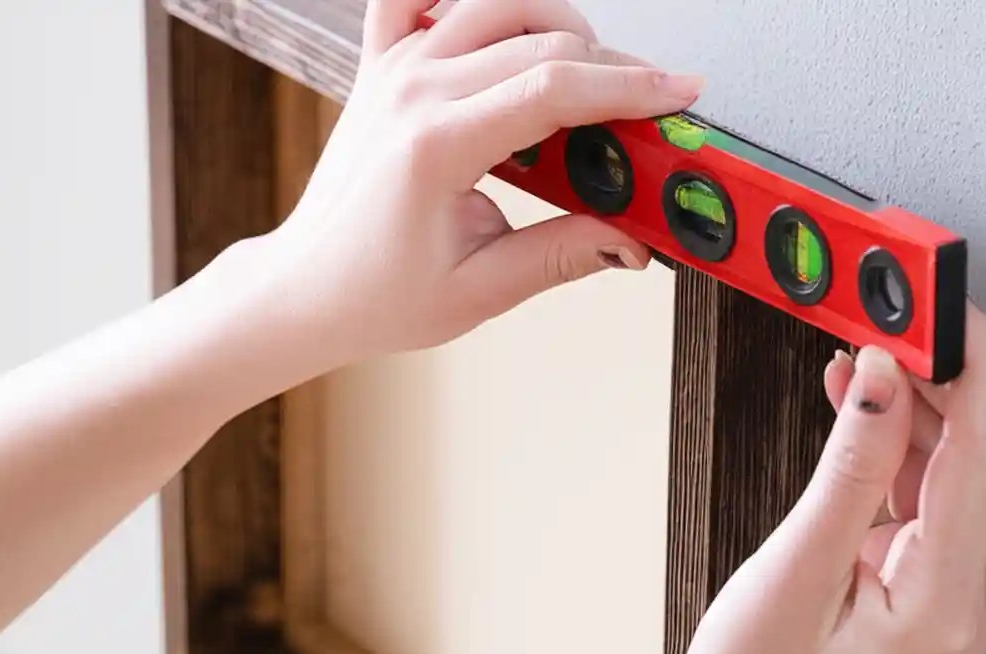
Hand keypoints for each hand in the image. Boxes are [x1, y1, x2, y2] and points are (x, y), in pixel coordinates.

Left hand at [212, 0, 703, 378]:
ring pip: (498, 2)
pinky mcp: (383, 66)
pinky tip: (498, 18)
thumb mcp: (482, 289)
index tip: (678, 94)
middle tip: (647, 109)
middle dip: (612, 68)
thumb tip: (632, 239)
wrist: (308, 288)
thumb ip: (564, 255)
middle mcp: (414, 91)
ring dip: (558, 24)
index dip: (630, 87)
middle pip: (542, 41)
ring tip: (587, 74)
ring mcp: (396, 69)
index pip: (555, 88)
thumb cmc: (375, 293)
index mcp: (437, 145)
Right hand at [670, 305, 985, 653]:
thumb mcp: (798, 567)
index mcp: (947, 600)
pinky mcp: (913, 569)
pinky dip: (891, 434)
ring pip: (949, 461)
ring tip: (866, 346)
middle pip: (978, 452)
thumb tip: (882, 380)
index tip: (946, 309)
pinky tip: (859, 400)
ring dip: (911, 399)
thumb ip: (849, 468)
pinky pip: (918, 483)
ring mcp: (940, 582)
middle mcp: (960, 592)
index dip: (972, 368)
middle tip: (899, 311)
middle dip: (942, 373)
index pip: (985, 455)